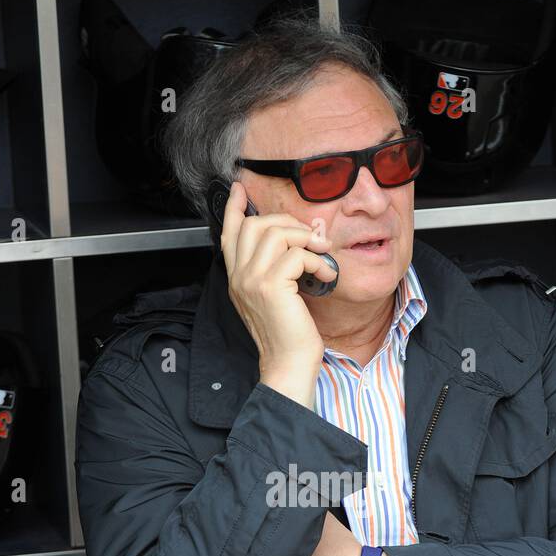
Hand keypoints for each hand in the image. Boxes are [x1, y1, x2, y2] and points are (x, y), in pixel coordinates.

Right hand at [220, 180, 336, 379]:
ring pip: (276, 233)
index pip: (229, 233)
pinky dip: (317, 261)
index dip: (235, 208)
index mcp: (237, 278)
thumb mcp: (278, 295)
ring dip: (306, 239)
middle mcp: (238, 276)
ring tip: (321, 256)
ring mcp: (251, 280)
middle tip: (310, 238)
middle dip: (287, 223)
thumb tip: (299, 235)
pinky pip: (296, 255)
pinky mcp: (269, 286)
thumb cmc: (289, 335)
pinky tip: (325, 275)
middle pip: (255, 224)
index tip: (241, 189)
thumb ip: (278, 266)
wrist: (288, 365)